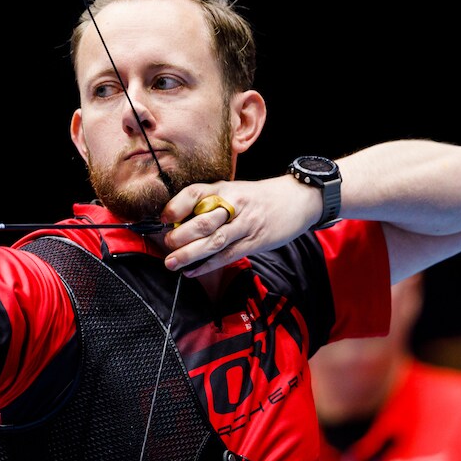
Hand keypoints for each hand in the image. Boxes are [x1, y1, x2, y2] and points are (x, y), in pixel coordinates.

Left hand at [159, 176, 316, 276]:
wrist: (297, 199)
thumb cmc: (258, 197)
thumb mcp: (234, 191)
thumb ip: (210, 204)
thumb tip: (177, 221)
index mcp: (224, 189)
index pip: (195, 193)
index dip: (177, 205)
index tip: (163, 217)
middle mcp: (233, 206)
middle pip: (203, 221)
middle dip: (181, 235)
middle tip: (166, 244)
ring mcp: (245, 225)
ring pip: (214, 241)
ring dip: (190, 254)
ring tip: (171, 263)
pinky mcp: (254, 242)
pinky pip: (228, 256)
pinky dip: (208, 265)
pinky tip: (192, 271)